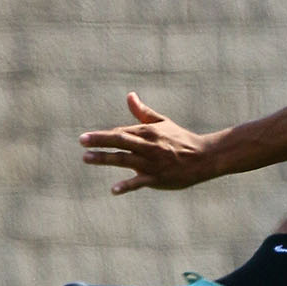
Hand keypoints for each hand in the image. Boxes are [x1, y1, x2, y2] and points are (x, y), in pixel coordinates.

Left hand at [80, 93, 211, 194]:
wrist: (204, 157)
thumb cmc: (181, 139)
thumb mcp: (162, 123)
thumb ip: (143, 112)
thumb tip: (129, 96)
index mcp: (148, 132)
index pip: (120, 132)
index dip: (103, 136)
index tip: (86, 139)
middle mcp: (148, 145)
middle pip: (120, 141)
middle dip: (100, 140)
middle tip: (81, 141)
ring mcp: (152, 162)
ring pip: (125, 159)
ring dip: (105, 158)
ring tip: (86, 158)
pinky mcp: (158, 178)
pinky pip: (140, 182)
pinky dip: (127, 185)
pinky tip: (114, 189)